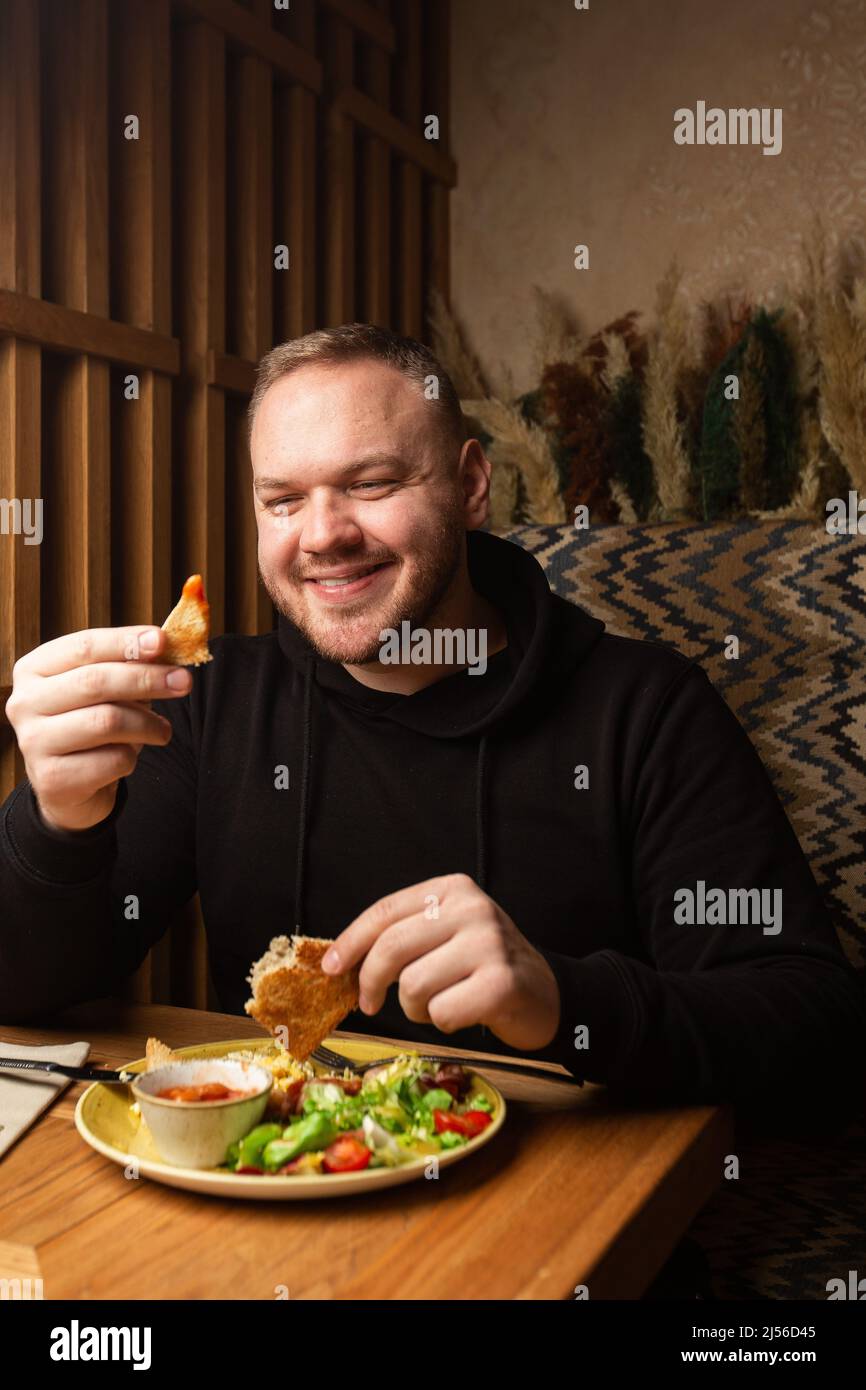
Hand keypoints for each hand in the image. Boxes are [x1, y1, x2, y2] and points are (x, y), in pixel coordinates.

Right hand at [4, 626, 191, 831]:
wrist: (69, 785)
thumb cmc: (89, 723)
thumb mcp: (104, 689)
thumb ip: (126, 665)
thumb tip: (162, 644)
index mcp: (34, 669)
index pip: (84, 646)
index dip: (126, 642)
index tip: (162, 641)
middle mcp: (24, 702)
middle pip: (96, 681)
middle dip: (147, 679)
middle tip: (184, 681)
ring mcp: (33, 742)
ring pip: (107, 721)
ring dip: (148, 724)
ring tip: (163, 730)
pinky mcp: (51, 778)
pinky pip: (112, 760)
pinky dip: (132, 757)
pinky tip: (128, 756)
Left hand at [322, 872, 560, 1052]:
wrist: (546, 993)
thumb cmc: (482, 966)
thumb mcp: (445, 935)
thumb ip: (402, 938)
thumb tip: (340, 962)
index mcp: (452, 890)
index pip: (385, 912)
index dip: (351, 942)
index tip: (330, 968)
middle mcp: (472, 909)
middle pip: (392, 948)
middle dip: (371, 983)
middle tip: (370, 1003)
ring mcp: (489, 944)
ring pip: (413, 986)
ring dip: (416, 1008)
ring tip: (438, 1003)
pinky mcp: (501, 983)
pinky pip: (441, 1013)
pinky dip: (443, 1023)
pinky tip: (462, 1013)